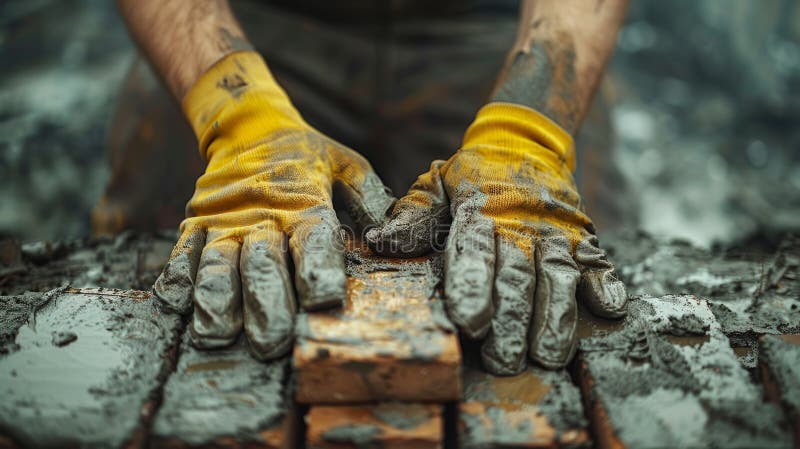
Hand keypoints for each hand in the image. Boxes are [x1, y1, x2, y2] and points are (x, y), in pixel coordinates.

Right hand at [154, 52, 393, 359]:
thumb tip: (387, 237)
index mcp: (304, 202)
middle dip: (266, 306)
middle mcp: (262, 216)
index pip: (313, 241)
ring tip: (218, 336)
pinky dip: (178, 280)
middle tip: (271, 344)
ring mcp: (224, 222)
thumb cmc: (308, 156)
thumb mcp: (348, 165)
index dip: (318, 272)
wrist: (248, 126)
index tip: (323, 302)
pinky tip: (177, 306)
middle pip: (263, 264)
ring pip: (218, 265)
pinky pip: (182, 254)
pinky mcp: (195, 224)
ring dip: (217, 302)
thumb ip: (370, 198)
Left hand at [367, 102, 625, 372]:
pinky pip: (597, 258)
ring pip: (557, 275)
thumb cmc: (468, 176)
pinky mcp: (581, 235)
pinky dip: (604, 281)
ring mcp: (554, 231)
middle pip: (516, 276)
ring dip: (555, 317)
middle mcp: (518, 224)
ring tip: (547, 356)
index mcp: (477, 212)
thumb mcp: (434, 185)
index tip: (468, 321)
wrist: (521, 143)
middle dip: (510, 321)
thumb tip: (379, 239)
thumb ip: (412, 216)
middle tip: (502, 362)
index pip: (473, 251)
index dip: (473, 286)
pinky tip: (607, 308)